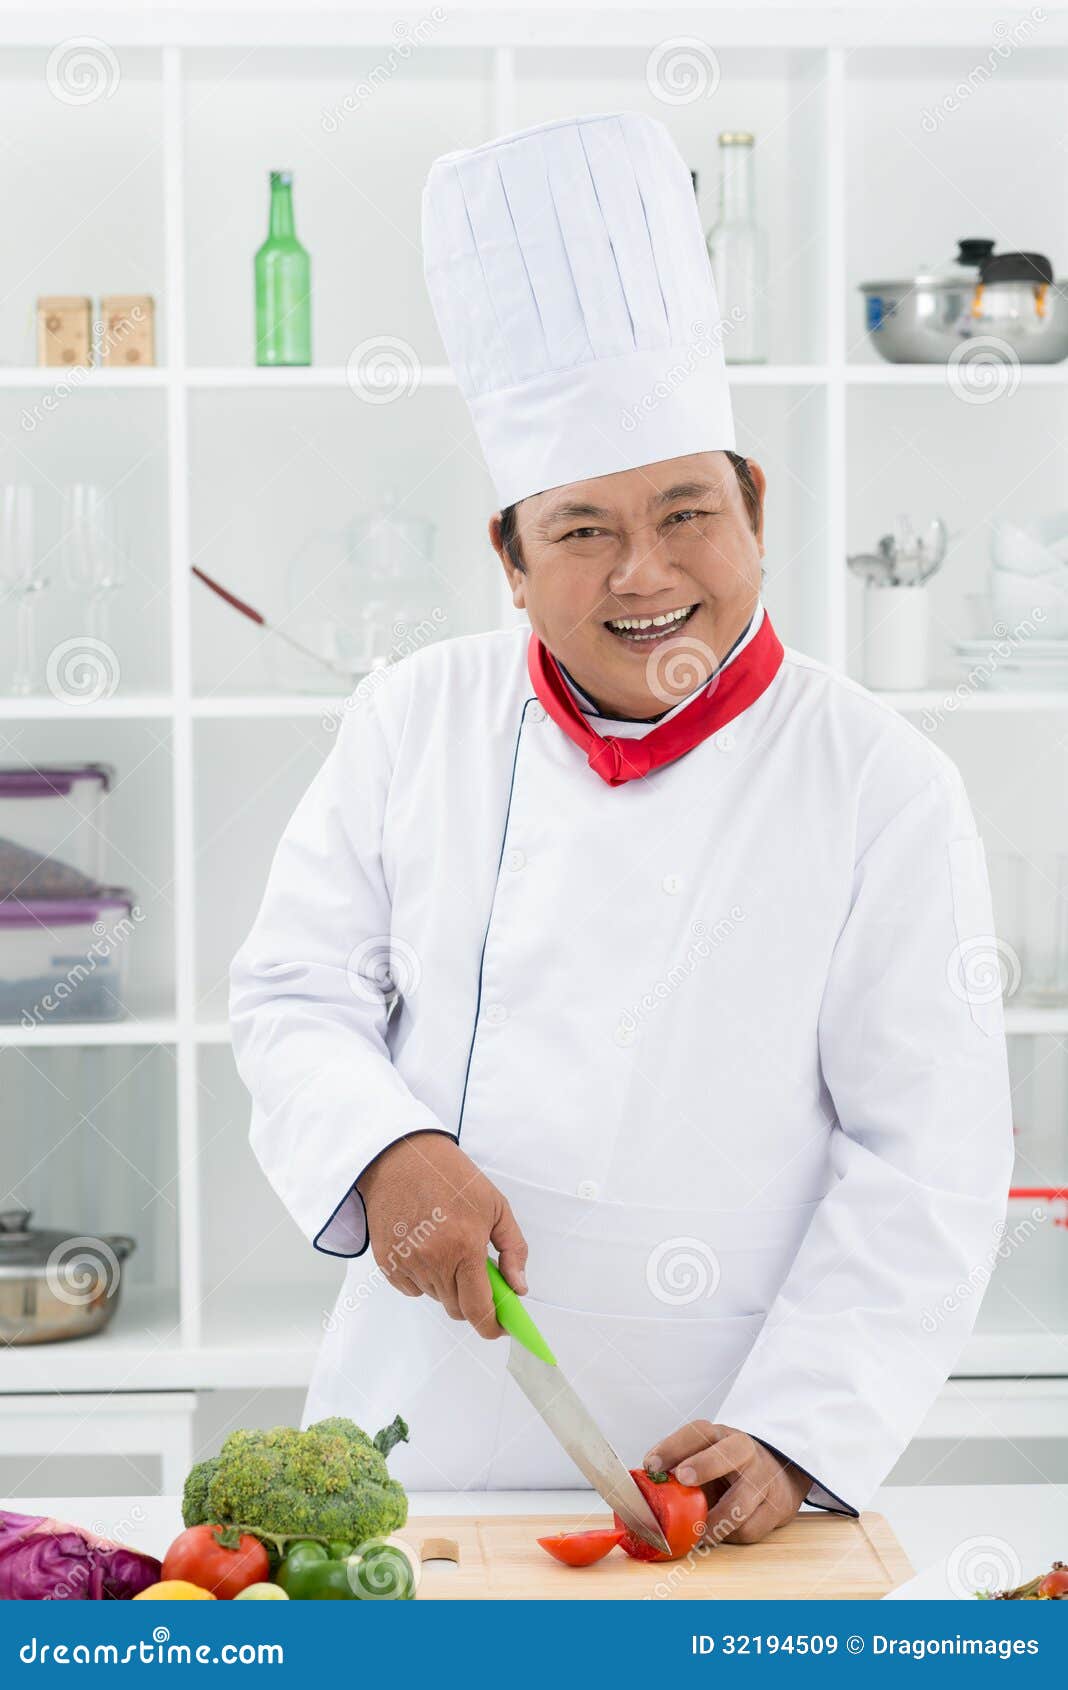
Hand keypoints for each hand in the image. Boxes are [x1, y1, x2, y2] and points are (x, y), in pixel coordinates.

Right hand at [356, 1131, 527, 1339]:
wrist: (401, 1156)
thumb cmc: (451, 1176)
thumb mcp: (496, 1206)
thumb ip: (513, 1250)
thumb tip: (519, 1287)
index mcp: (464, 1247)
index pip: (479, 1309)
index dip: (493, 1326)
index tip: (501, 1326)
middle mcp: (433, 1261)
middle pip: (457, 1309)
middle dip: (472, 1300)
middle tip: (477, 1271)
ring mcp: (407, 1264)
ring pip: (436, 1298)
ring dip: (448, 1285)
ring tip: (448, 1246)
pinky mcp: (387, 1263)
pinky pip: (412, 1288)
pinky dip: (423, 1278)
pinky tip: (426, 1246)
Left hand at [644, 1421, 810, 1545]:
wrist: (777, 1476)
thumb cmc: (727, 1468)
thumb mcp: (704, 1457)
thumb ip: (675, 1468)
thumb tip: (640, 1487)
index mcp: (720, 1436)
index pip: (697, 1433)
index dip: (673, 1446)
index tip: (652, 1464)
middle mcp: (744, 1453)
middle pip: (731, 1453)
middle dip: (706, 1464)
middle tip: (683, 1478)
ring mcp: (763, 1480)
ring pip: (741, 1502)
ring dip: (713, 1521)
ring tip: (694, 1533)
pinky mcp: (776, 1509)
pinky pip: (749, 1530)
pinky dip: (728, 1537)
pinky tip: (716, 1535)